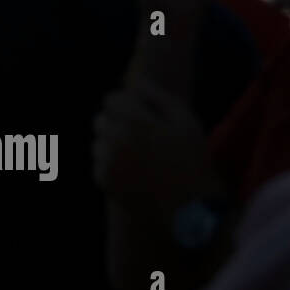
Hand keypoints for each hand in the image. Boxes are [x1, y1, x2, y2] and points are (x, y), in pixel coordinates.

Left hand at [93, 80, 221, 217]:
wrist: (190, 208)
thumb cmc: (191, 159)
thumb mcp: (185, 121)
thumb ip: (157, 96)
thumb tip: (134, 81)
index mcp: (135, 121)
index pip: (111, 99)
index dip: (127, 106)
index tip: (142, 119)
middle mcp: (116, 139)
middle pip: (101, 120)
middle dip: (117, 125)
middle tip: (141, 141)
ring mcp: (107, 162)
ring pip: (98, 142)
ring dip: (112, 146)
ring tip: (140, 161)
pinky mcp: (102, 180)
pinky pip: (99, 163)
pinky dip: (111, 167)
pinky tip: (134, 176)